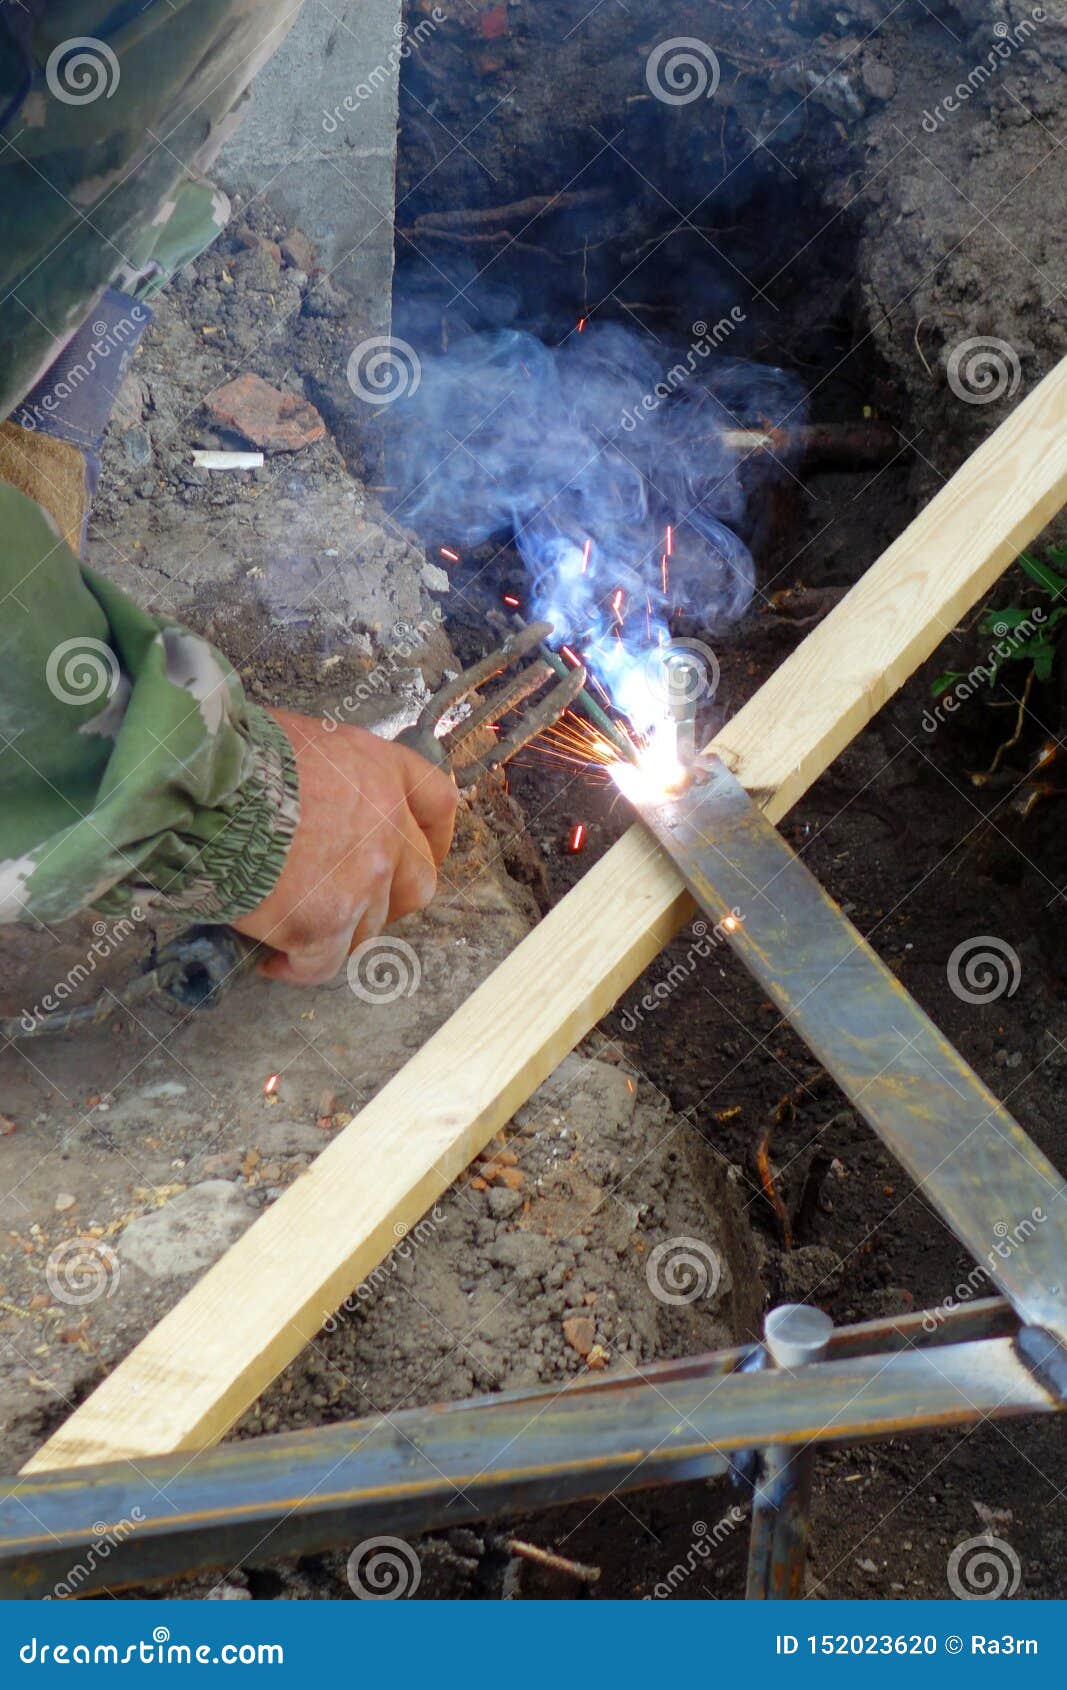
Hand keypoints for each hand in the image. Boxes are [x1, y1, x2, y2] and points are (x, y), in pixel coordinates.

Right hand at [233, 709, 457, 984]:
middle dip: (388, 899)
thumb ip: (333, 778)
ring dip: (334, 931)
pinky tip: (271, 958)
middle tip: (345, 902)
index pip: (436, 805)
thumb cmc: (233, 755)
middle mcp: (385, 827)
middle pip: (416, 881)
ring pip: (367, 927)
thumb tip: (318, 806)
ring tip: (288, 924)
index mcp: (382, 771)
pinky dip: (298, 967)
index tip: (418, 854)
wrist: (197, 788)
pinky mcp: (322, 922)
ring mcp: (360, 879)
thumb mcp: (302, 741)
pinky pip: (322, 963)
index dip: (431, 837)